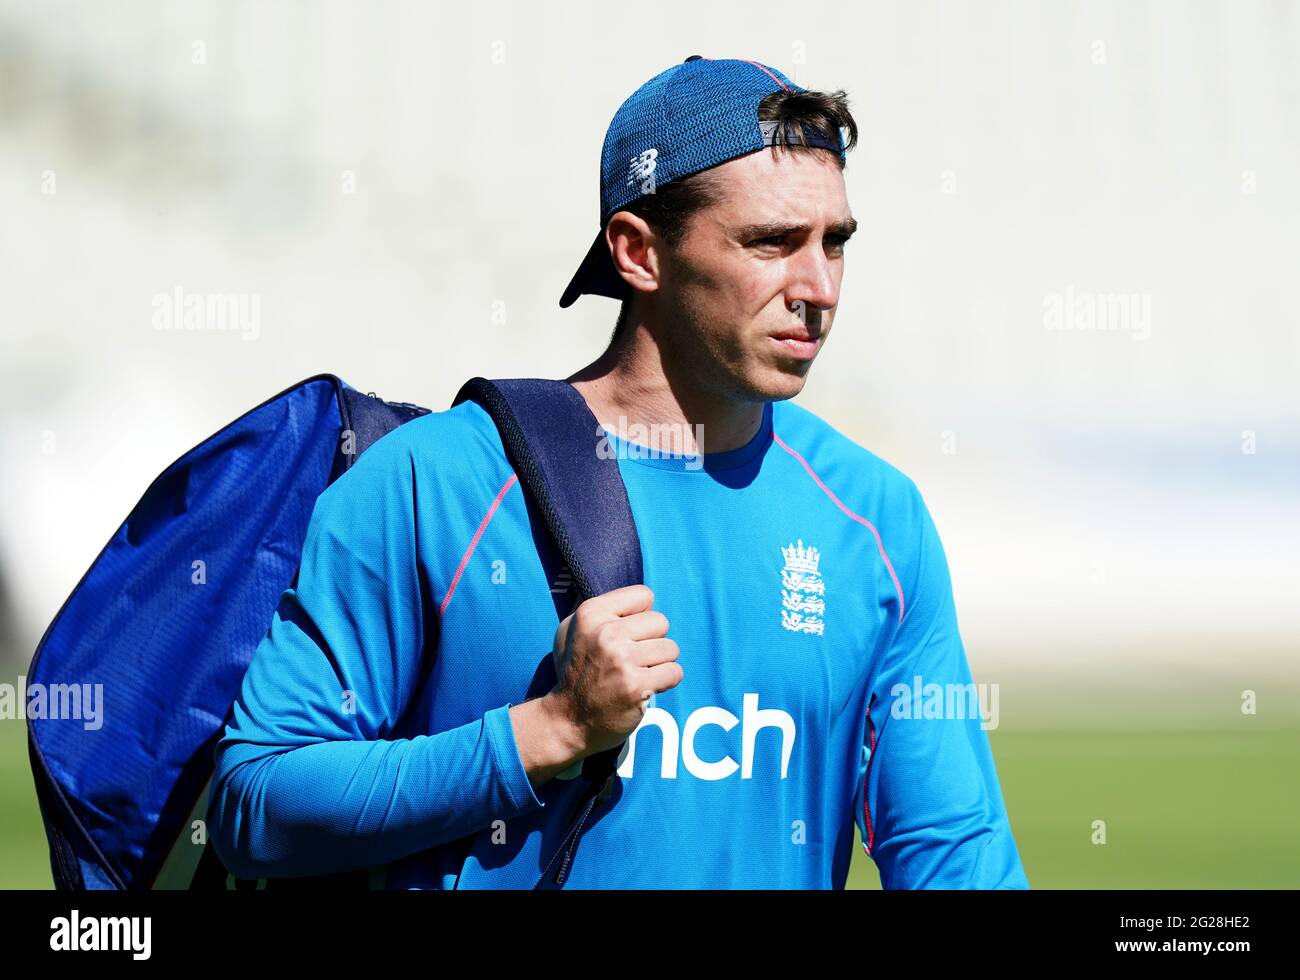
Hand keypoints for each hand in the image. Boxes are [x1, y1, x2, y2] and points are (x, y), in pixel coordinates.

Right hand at [548, 584, 682, 756]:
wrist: (567, 720)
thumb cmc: (576, 671)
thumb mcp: (572, 630)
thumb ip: (602, 609)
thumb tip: (639, 596)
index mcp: (590, 613)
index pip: (644, 595)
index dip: (641, 616)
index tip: (628, 635)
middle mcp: (605, 633)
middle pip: (661, 621)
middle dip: (652, 641)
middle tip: (633, 658)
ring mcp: (621, 660)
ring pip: (671, 648)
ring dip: (660, 663)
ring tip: (638, 673)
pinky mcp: (636, 686)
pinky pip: (675, 672)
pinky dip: (665, 681)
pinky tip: (646, 687)